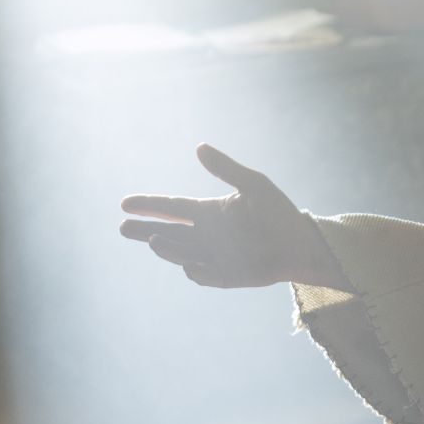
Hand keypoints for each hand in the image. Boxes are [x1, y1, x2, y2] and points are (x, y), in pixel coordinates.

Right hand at [119, 144, 346, 289]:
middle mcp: (206, 234)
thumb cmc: (280, 213)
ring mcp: (213, 256)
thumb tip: (199, 147)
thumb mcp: (254, 186)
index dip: (149, 205)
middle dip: (144, 230)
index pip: (172, 207)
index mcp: (209, 211)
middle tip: (122, 228)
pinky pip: (202, 275)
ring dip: (166, 249)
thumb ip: (226, 169)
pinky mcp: (225, 276)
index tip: (124, 203)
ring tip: (155, 240)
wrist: (302, 244)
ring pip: (179, 254)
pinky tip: (189, 265)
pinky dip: (195, 271)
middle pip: (167, 232)